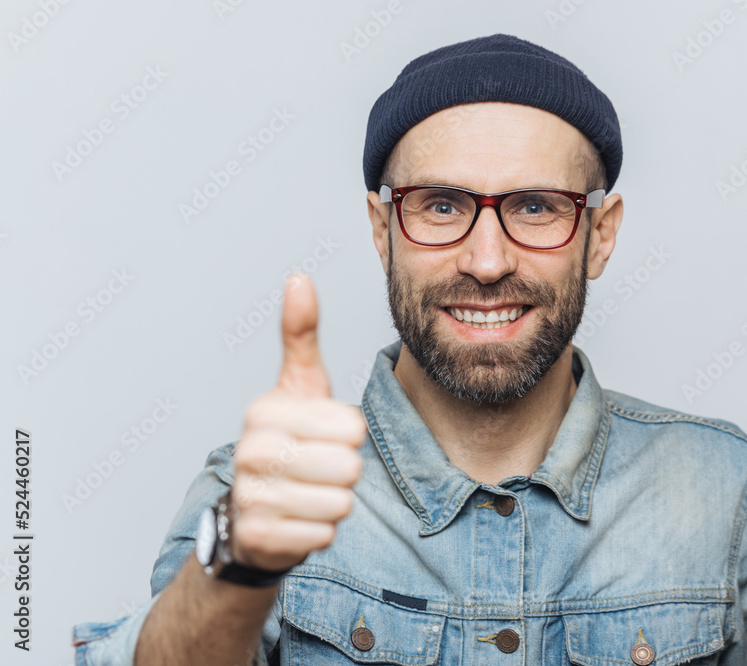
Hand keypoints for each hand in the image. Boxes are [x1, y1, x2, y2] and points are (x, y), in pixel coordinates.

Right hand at [228, 273, 366, 571]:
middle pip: (350, 466)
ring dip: (334, 502)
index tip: (322, 436)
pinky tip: (298, 519)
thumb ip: (301, 335)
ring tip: (307, 492)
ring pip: (341, 502)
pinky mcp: (259, 537)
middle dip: (344, 472)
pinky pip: (325, 534)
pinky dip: (320, 531)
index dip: (349, 435)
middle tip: (317, 469)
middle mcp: (251, 452)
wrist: (251, 513)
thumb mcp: (298, 386)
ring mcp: (251, 496)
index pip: (352, 427)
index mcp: (264, 411)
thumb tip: (299, 277)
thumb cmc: (287, 441)